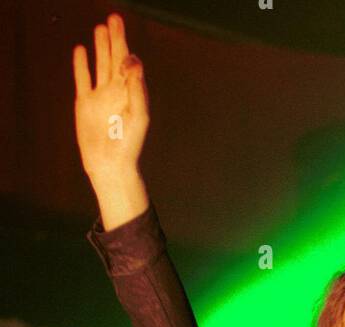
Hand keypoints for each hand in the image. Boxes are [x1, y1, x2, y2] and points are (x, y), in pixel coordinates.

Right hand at [73, 13, 148, 186]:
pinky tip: (80, 50)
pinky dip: (81, 64)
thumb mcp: (138, 115)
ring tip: (100, 28)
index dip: (128, 53)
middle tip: (114, 18)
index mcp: (131, 92)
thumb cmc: (129, 144)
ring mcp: (100, 96)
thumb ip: (137, 87)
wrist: (110, 165)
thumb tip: (132, 61)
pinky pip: (82, 79)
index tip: (125, 57)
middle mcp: (116, 91)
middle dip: (115, 38)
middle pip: (115, 58)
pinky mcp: (84, 103)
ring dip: (100, 46)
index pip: (130, 64)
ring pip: (100, 64)